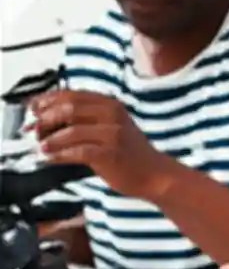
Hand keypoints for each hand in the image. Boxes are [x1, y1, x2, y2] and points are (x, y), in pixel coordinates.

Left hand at [28, 90, 171, 199]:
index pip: (72, 95)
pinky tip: (50, 158)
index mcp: (110, 105)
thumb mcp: (111, 126)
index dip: (48, 100)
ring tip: (41, 147)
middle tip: (35, 132)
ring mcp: (112, 134)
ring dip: (49, 140)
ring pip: (71, 130)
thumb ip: (85, 119)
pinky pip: (76, 152)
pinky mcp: (110, 153)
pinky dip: (58, 155)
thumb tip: (46, 120)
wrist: (155, 173)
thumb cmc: (129, 152)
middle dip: (46, 120)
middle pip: (69, 109)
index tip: (33, 109)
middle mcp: (112, 115)